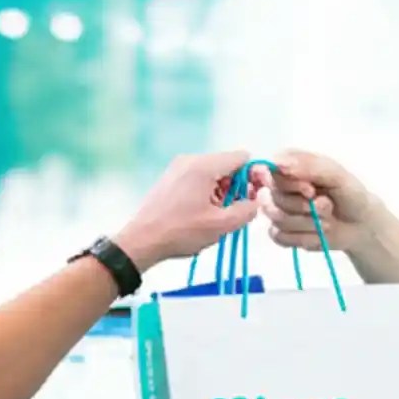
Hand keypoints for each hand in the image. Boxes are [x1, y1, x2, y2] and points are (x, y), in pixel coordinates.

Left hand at [112, 150, 262, 269]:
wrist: (142, 241)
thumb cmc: (181, 232)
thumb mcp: (222, 225)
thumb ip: (247, 209)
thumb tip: (256, 201)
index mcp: (203, 166)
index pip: (241, 157)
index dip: (253, 175)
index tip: (252, 197)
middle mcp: (190, 160)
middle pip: (227, 165)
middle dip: (237, 187)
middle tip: (234, 212)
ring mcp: (177, 168)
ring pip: (213, 174)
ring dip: (221, 193)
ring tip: (216, 217)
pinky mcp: (170, 179)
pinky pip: (198, 179)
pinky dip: (206, 193)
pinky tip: (201, 214)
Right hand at [259, 149, 377, 253]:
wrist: (361, 225)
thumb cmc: (350, 195)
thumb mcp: (336, 175)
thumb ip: (309, 166)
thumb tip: (277, 163)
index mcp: (291, 167)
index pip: (270, 172)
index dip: (288, 184)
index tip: (310, 191)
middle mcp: (281, 187)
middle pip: (271, 198)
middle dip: (301, 206)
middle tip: (326, 206)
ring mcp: (280, 211)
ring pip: (277, 219)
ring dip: (306, 223)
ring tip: (326, 221)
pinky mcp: (282, 233)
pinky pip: (279, 237)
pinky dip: (302, 237)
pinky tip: (316, 234)